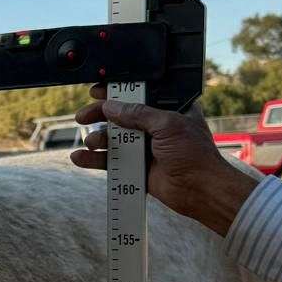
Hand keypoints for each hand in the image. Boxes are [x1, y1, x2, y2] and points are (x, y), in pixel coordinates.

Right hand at [71, 87, 262, 234]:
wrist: (201, 190)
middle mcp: (156, 126)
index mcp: (168, 109)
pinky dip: (96, 159)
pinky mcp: (137, 167)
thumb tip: (110, 107)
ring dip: (99, 138)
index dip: (117, 91)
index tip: (97, 90)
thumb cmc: (194, 153)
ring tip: (92, 142)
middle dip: (100, 115)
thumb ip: (137, 114)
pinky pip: (112, 161)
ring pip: (114, 139)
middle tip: (82, 116)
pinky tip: (80, 158)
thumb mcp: (167, 125)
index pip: (138, 94)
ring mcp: (146, 147)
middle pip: (120, 116)